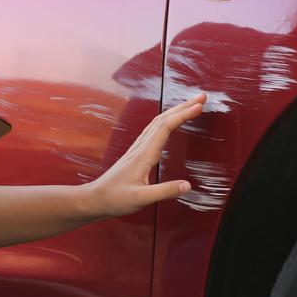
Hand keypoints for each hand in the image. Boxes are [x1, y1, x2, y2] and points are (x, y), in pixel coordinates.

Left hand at [83, 91, 207, 218]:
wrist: (95, 199)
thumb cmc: (114, 198)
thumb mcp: (141, 198)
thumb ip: (165, 192)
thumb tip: (187, 186)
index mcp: (143, 155)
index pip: (166, 127)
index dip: (183, 115)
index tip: (198, 107)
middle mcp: (140, 147)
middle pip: (163, 119)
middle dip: (183, 106)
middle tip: (201, 98)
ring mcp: (137, 148)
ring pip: (158, 122)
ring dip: (176, 111)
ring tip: (191, 105)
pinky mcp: (136, 153)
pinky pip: (153, 130)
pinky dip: (167, 121)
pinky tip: (170, 122)